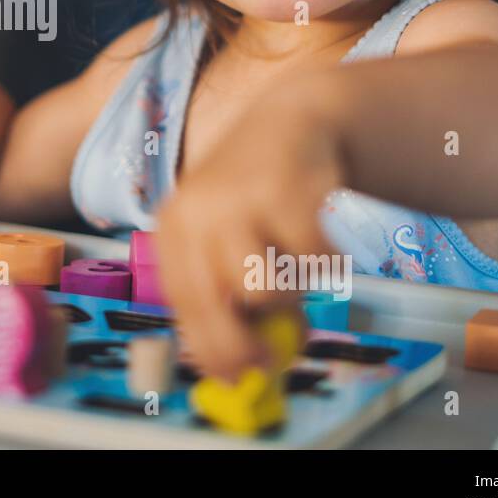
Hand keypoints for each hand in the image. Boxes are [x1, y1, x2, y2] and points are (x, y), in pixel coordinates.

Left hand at [154, 88, 346, 379]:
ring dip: (292, 290)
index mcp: (171, 230)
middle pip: (215, 305)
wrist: (291, 120)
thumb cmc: (256, 193)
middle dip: (248, 342)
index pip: (182, 304)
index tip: (238, 377)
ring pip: (264, 288)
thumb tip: (250, 364)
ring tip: (295, 263)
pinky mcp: (283, 190)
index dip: (211, 348)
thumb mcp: (227, 236)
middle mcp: (193, 214)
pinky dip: (325, 262)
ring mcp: (235, 201)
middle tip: (283, 349)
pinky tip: (320, 238)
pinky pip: (311, 261)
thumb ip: (231, 293)